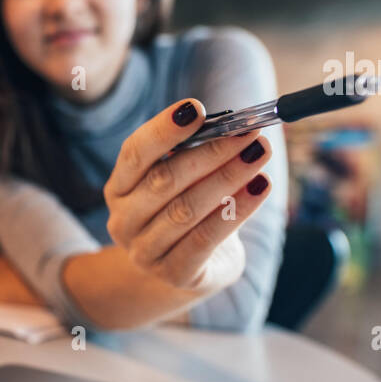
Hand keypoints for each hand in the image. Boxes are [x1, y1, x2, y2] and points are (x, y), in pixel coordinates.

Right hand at [104, 99, 272, 297]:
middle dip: (211, 151)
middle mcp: (123, 220)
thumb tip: (233, 124)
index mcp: (119, 188)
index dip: (163, 130)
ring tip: (260, 153)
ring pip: (186, 209)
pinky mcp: (173, 273)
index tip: (196, 108)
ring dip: (228, 177)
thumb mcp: (184, 180)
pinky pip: (206, 238)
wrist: (190, 268)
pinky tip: (261, 187)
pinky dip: (237, 210)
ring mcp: (144, 252)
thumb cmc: (188, 209)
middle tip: (248, 131)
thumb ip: (196, 153)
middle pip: (164, 180)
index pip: (135, 153)